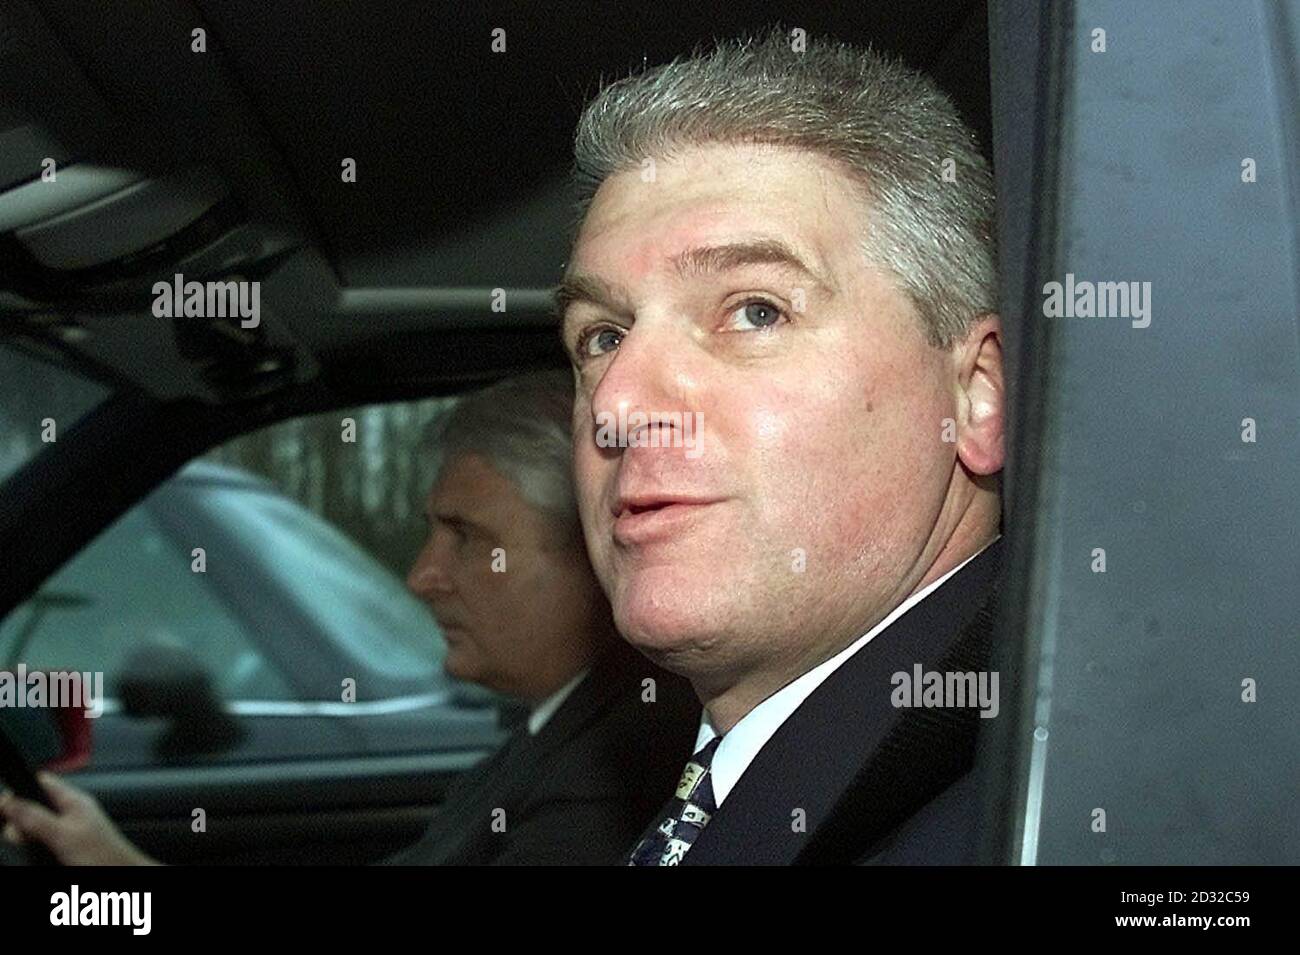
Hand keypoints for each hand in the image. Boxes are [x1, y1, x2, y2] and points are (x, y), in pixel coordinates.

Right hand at [0, 772, 157, 864]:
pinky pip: (44, 842)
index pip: (43, 783)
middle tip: (22, 836)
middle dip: (22, 821)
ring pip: (37, 828)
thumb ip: (35, 817)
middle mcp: (71, 813)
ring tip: (34, 846)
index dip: (21, 790)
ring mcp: (70, 830)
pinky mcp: (67, 847)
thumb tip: (9, 801)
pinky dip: (37, 847)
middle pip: (34, 808)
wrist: (121, 875)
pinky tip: (42, 854)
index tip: (4, 804)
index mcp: (74, 801)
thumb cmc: (103, 855)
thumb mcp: (63, 833)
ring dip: (29, 837)